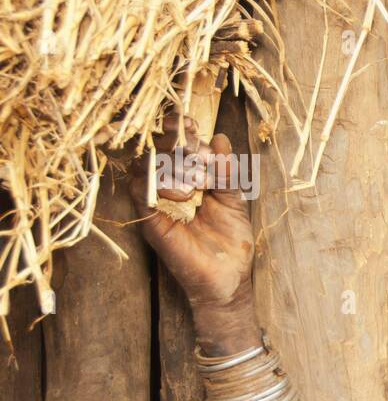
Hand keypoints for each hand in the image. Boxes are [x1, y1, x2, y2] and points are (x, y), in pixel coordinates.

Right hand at [125, 112, 254, 311]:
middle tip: (197, 152)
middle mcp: (169, 184)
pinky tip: (184, 195)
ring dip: (172, 165)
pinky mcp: (149, 218)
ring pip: (145, 164)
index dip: (180, 128)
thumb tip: (220, 138)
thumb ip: (227, 171)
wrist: (228, 276)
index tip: (192, 123)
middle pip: (157, 147)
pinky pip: (139, 190)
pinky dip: (158, 184)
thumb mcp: (235, 200)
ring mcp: (157, 200)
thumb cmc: (231, 239)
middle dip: (176, 141)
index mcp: (190, 175)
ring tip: (197, 184)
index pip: (176, 143)